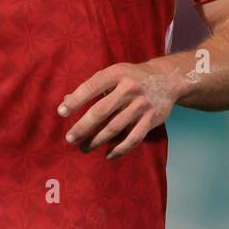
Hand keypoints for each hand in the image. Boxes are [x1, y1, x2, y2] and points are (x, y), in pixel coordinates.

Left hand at [58, 58, 183, 159]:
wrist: (167, 79)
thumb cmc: (131, 77)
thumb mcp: (113, 73)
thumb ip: (92, 86)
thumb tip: (66, 100)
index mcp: (116, 74)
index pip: (91, 87)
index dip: (75, 100)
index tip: (61, 112)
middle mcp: (129, 89)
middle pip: (101, 111)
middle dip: (83, 126)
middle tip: (69, 138)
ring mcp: (141, 105)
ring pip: (115, 127)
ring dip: (97, 140)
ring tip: (83, 148)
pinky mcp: (151, 119)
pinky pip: (134, 138)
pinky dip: (120, 149)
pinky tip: (108, 155)